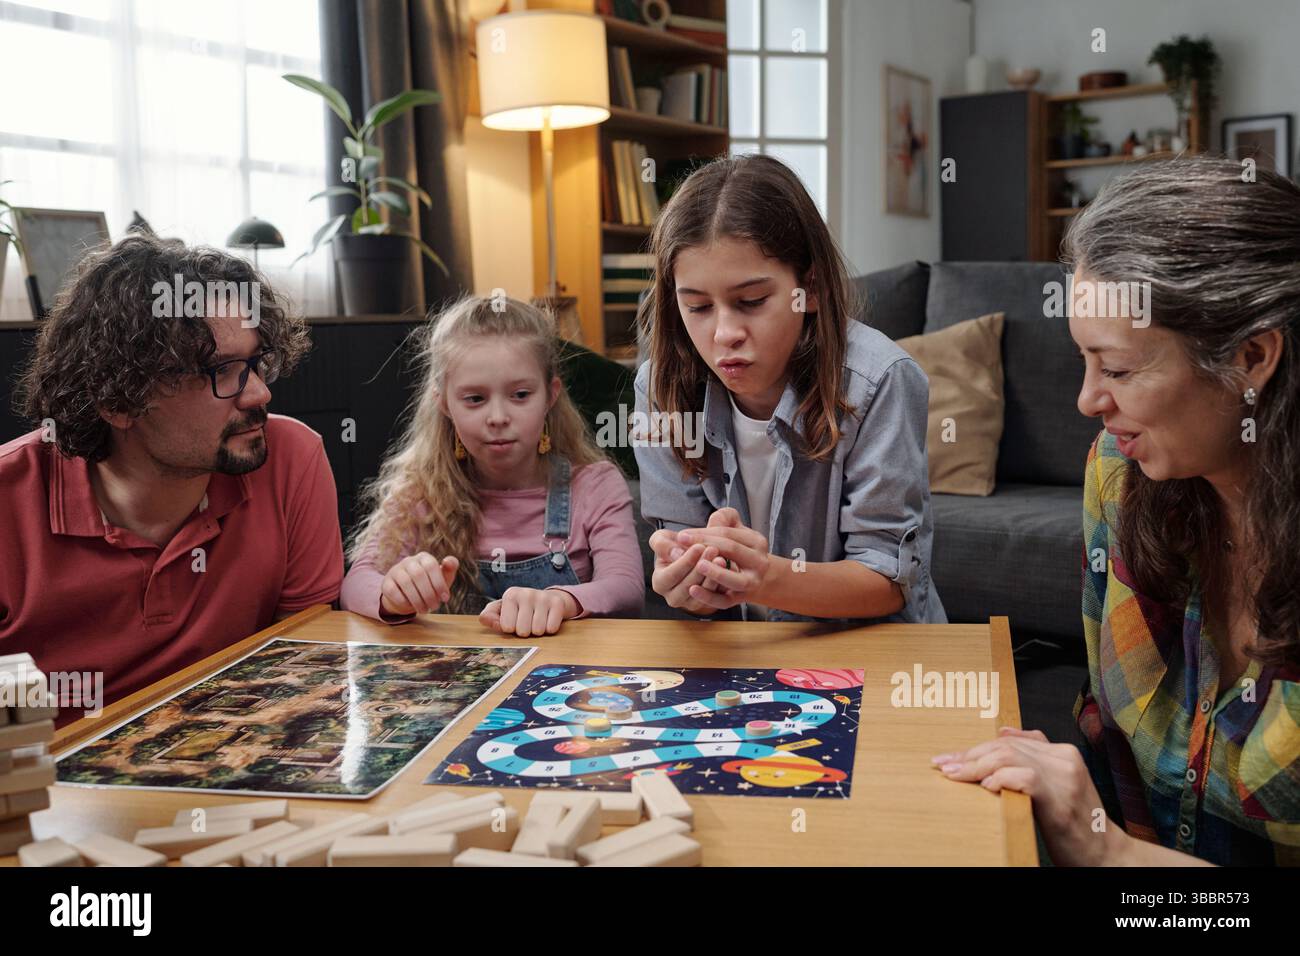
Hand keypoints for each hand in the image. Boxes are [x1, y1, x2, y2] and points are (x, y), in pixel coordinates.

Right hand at [380, 553, 458, 615]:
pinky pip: (393, 591)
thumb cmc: (429, 585)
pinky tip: (410, 607)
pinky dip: (404, 601)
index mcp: (424, 558)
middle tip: (435, 606)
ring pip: (405, 582)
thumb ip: (449, 570)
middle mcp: (408, 561)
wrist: (408, 596)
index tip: (445, 599)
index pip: (431, 566)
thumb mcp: (442, 579)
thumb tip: (450, 561)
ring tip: (425, 610)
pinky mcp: (386, 582)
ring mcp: (395, 570)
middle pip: (418, 574)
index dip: (439, 583)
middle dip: (429, 594)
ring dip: (417, 600)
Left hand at [480, 587, 578, 636]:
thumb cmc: (520, 608)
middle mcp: (526, 593)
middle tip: (527, 622)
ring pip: (538, 631)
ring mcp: (542, 597)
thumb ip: (490, 616)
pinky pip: (551, 628)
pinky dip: (550, 629)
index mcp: (510, 595)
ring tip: (537, 621)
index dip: (511, 629)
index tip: (514, 621)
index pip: (507, 627)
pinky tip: (547, 620)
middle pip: (523, 631)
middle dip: (525, 631)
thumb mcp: (503, 611)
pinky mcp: (557, 603)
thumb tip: (483, 620)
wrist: (547, 599)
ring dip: (538, 631)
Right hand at [649, 529, 725, 613]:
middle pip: (687, 587)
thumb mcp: (663, 540)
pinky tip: (729, 568)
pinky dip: (722, 583)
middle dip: (701, 568)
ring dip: (713, 576)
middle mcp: (673, 597)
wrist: (691, 556)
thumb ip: (663, 544)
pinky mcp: (707, 604)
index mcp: (660, 583)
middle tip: (714, 550)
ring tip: (722, 558)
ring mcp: (691, 603)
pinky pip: (716, 598)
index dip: (685, 561)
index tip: (699, 546)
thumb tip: (677, 554)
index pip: (671, 575)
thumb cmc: (674, 546)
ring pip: (703, 594)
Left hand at [676, 508, 770, 610]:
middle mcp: (759, 562)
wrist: (750, 574)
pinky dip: (709, 597)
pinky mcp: (740, 599)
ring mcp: (752, 583)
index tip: (682, 534)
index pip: (728, 534)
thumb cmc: (735, 547)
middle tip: (681, 542)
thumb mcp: (733, 527)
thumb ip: (723, 518)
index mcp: (757, 542)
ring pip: (736, 580)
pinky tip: (692, 590)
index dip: (704, 533)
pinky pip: (724, 601)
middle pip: (732, 550)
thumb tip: (713, 521)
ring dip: (716, 572)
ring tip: (698, 565)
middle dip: (705, 544)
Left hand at [932, 726, 1127, 865]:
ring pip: (1009, 757)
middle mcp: (1064, 759)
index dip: (977, 748)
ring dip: (975, 766)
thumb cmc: (1076, 823)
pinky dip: (1000, 779)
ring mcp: (1065, 777)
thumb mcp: (1056, 785)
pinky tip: (986, 787)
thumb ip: (1034, 758)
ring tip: (955, 775)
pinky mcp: (1061, 798)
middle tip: (943, 765)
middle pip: (1005, 746)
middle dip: (969, 755)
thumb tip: (1001, 732)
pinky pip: (1024, 778)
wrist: (1107, 854)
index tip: (950, 758)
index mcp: (1062, 752)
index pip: (1011, 741)